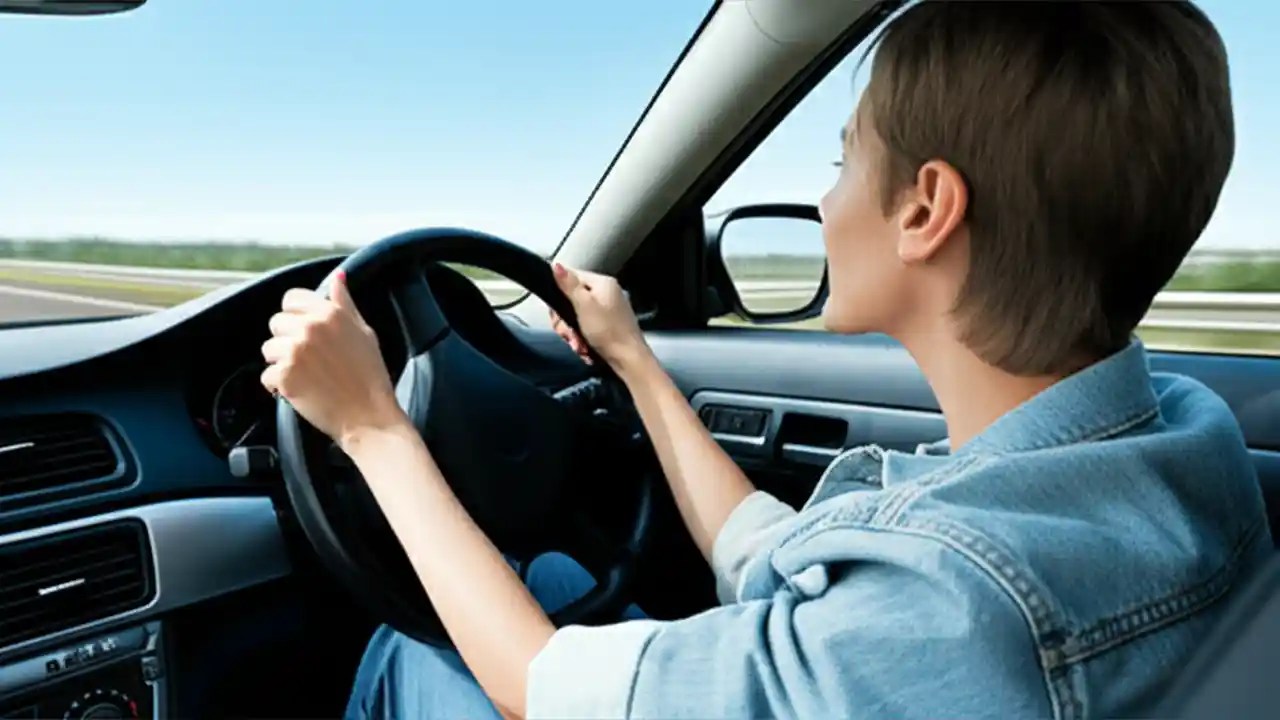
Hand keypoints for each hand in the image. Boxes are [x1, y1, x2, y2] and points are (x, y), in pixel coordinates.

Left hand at [260, 270, 407, 449]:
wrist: (369, 416)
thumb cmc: (370, 376)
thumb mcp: (364, 332)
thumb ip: (344, 304)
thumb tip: (337, 276)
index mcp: (329, 313)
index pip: (291, 299)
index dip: (296, 316)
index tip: (306, 332)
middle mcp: (310, 327)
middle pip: (276, 323)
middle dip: (287, 340)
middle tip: (309, 359)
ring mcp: (295, 351)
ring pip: (268, 348)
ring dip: (281, 362)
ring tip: (304, 376)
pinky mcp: (284, 375)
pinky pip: (267, 374)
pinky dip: (279, 386)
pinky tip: (299, 390)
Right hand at [549, 263, 650, 373]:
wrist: (629, 360)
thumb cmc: (609, 332)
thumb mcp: (584, 306)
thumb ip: (569, 285)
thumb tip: (556, 265)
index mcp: (602, 283)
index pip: (570, 278)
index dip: (559, 297)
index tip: (558, 315)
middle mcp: (606, 293)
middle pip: (571, 300)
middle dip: (566, 322)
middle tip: (569, 335)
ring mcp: (607, 310)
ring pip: (576, 317)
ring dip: (573, 334)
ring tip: (579, 346)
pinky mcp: (607, 325)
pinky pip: (585, 328)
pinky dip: (582, 340)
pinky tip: (585, 349)